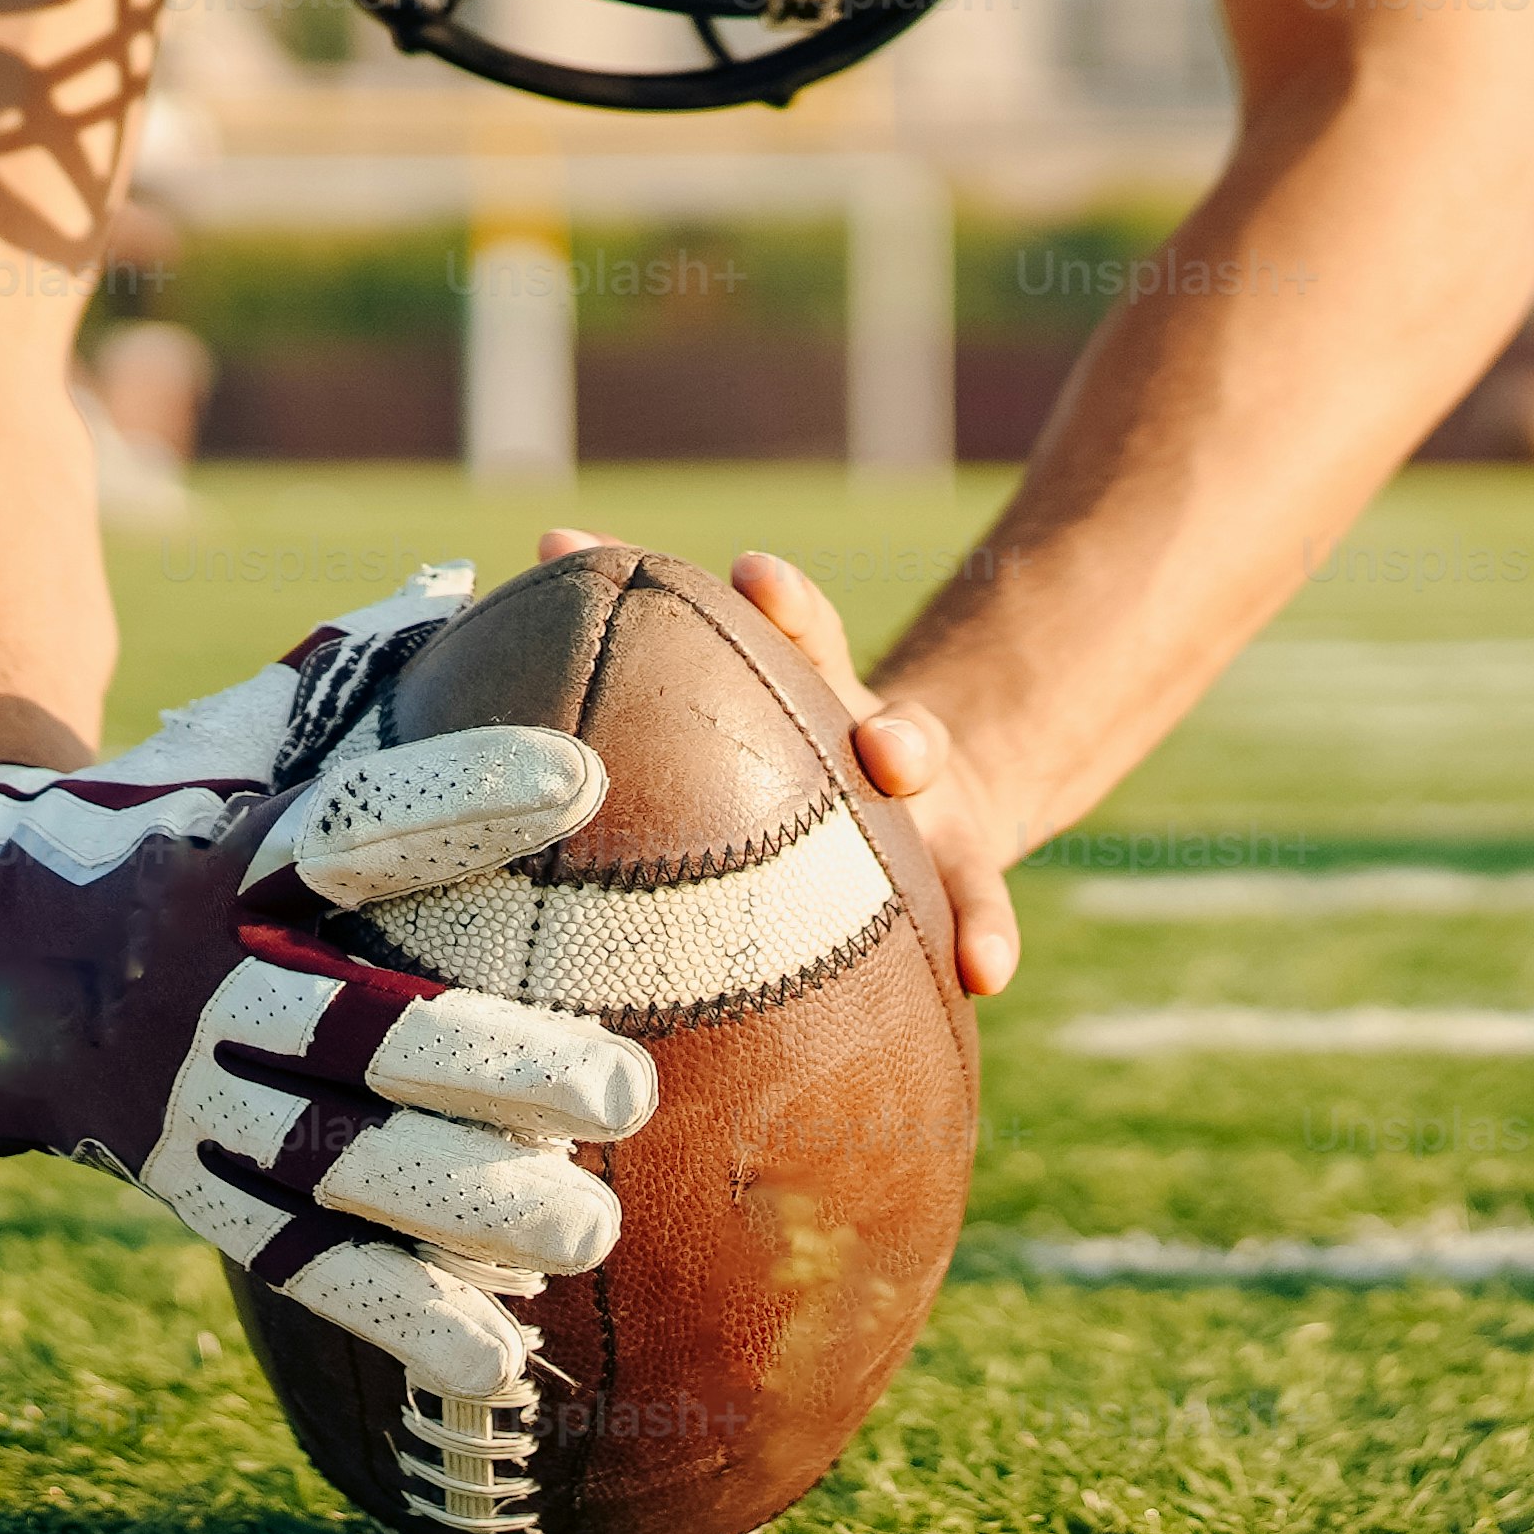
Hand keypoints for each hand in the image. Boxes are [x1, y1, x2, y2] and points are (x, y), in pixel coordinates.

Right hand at [0, 571, 658, 1399]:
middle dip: (495, 1062)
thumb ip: (352, 678)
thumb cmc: (156, 814)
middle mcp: (196, 986)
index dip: (460, 792)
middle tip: (628, 1089)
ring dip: (464, 1200)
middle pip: (356, 1026)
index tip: (585, 776)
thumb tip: (483, 585)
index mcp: (220, 857)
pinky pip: (296, 1257)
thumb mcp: (229, 736)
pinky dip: (396, 1308)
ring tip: (589, 1223)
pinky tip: (500, 1352)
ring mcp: (186, 1098)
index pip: (350, 820)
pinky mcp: (188, 1186)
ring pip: (333, 1160)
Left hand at [541, 532, 1024, 999]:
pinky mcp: (965, 872)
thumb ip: (655, 682)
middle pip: (849, 663)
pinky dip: (991, 937)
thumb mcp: (750, 734)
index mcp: (810, 693)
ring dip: (911, 745)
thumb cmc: (791, 783)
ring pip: (925, 757)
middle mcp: (868, 728)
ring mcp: (926, 798)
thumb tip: (542, 558)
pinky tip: (987, 974)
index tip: (746, 570)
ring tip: (896, 757)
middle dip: (821, 642)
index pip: (799, 630)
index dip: (777, 598)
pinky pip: (984, 905)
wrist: (921, 819)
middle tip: (827, 682)